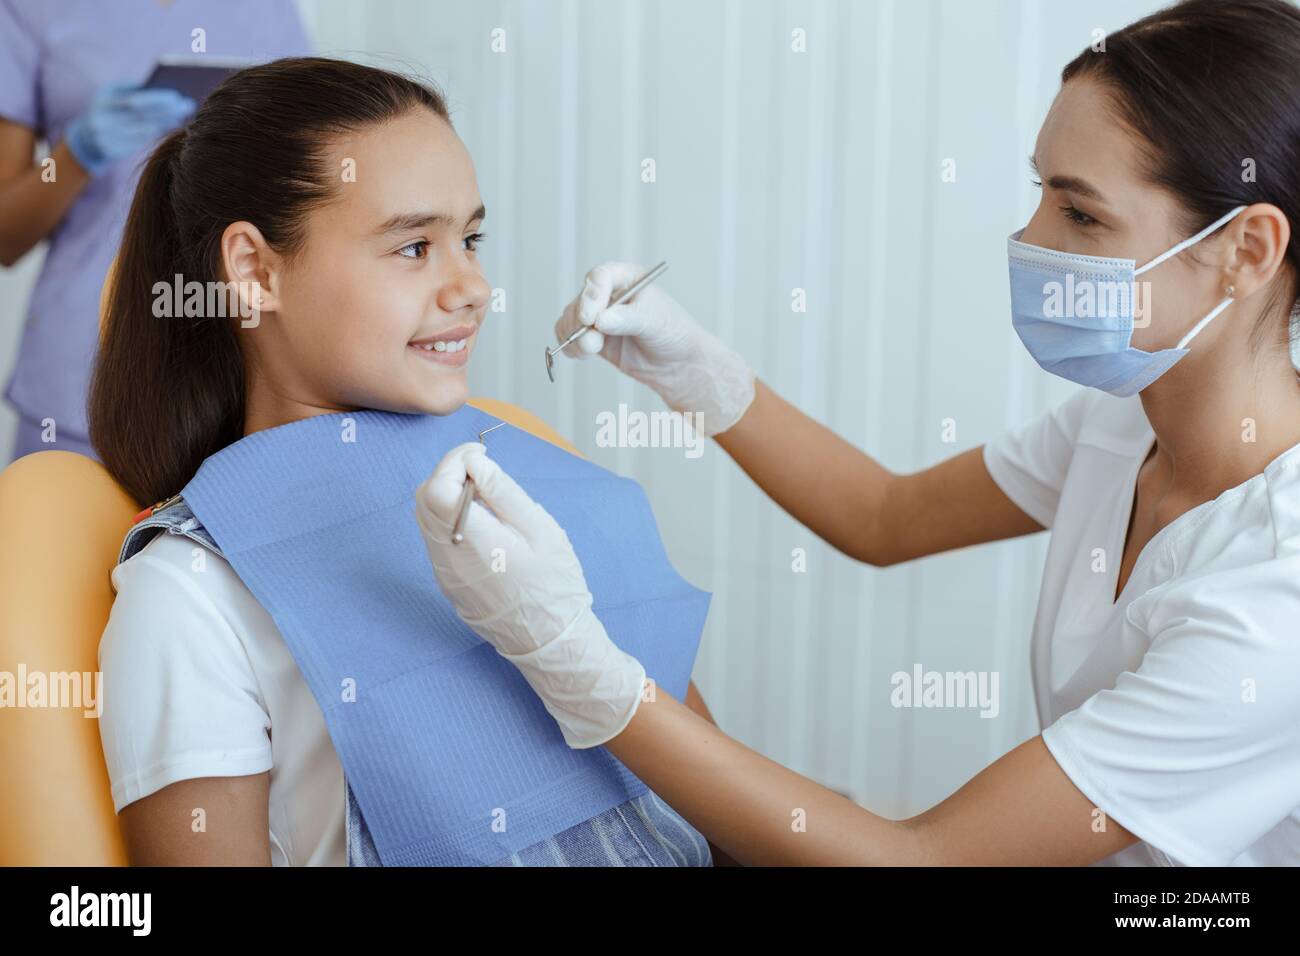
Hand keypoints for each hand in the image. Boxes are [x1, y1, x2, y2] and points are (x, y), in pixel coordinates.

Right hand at [64, 83, 195, 177]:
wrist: (84, 139)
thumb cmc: (106, 110)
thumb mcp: (109, 95)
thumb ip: (130, 88)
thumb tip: (160, 86)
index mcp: (102, 102)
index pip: (134, 101)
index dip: (157, 99)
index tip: (177, 96)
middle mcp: (103, 121)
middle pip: (142, 116)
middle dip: (167, 110)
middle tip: (187, 105)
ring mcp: (107, 138)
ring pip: (144, 131)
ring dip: (166, 122)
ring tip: (182, 114)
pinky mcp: (112, 152)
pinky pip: (141, 142)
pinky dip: (157, 132)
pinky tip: (171, 125)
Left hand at [414, 441, 646, 747]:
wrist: (549, 639)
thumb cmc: (553, 584)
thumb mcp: (540, 530)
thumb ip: (504, 493)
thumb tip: (475, 462)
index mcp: (476, 543)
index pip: (439, 490)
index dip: (453, 462)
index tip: (479, 455)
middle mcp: (449, 558)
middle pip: (425, 500)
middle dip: (448, 473)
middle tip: (482, 469)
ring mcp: (443, 572)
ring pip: (426, 517)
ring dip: (448, 494)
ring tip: (485, 494)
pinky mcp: (446, 580)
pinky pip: (435, 536)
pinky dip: (450, 516)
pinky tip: (482, 520)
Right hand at [553, 261, 755, 436]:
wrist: (678, 364)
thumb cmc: (673, 333)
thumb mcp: (654, 321)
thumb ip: (627, 319)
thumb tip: (600, 320)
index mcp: (627, 278)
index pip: (600, 277)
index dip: (591, 296)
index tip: (591, 317)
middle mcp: (609, 294)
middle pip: (581, 299)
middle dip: (581, 321)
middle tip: (591, 339)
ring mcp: (599, 316)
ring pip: (570, 319)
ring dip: (575, 335)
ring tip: (591, 349)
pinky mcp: (593, 337)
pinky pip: (569, 338)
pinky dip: (571, 347)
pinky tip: (582, 354)